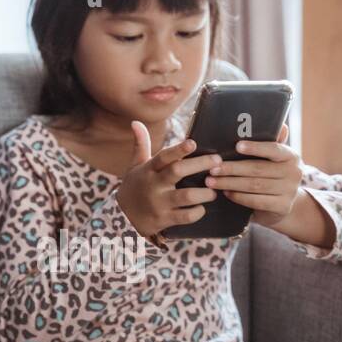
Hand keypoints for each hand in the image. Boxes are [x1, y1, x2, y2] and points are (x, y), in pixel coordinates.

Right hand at [116, 122, 222, 238]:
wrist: (123, 216)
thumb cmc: (135, 186)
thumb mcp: (135, 165)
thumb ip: (141, 144)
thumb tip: (136, 122)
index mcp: (148, 169)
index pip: (163, 156)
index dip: (178, 149)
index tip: (193, 143)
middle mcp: (154, 185)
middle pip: (178, 171)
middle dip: (200, 164)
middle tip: (218, 161)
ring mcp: (160, 203)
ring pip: (187, 196)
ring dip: (204, 193)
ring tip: (214, 190)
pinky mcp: (165, 219)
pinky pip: (186, 216)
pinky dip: (198, 212)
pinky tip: (202, 207)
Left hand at [204, 122, 303, 228]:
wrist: (283, 204)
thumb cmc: (271, 174)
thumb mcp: (272, 158)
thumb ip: (271, 141)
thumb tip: (277, 122)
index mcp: (291, 156)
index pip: (274, 149)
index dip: (256, 147)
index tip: (237, 146)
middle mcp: (294, 173)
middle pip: (258, 169)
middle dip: (232, 168)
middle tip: (212, 168)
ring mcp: (289, 191)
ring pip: (254, 185)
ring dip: (230, 183)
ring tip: (211, 181)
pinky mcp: (283, 207)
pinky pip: (256, 201)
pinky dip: (239, 196)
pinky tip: (226, 193)